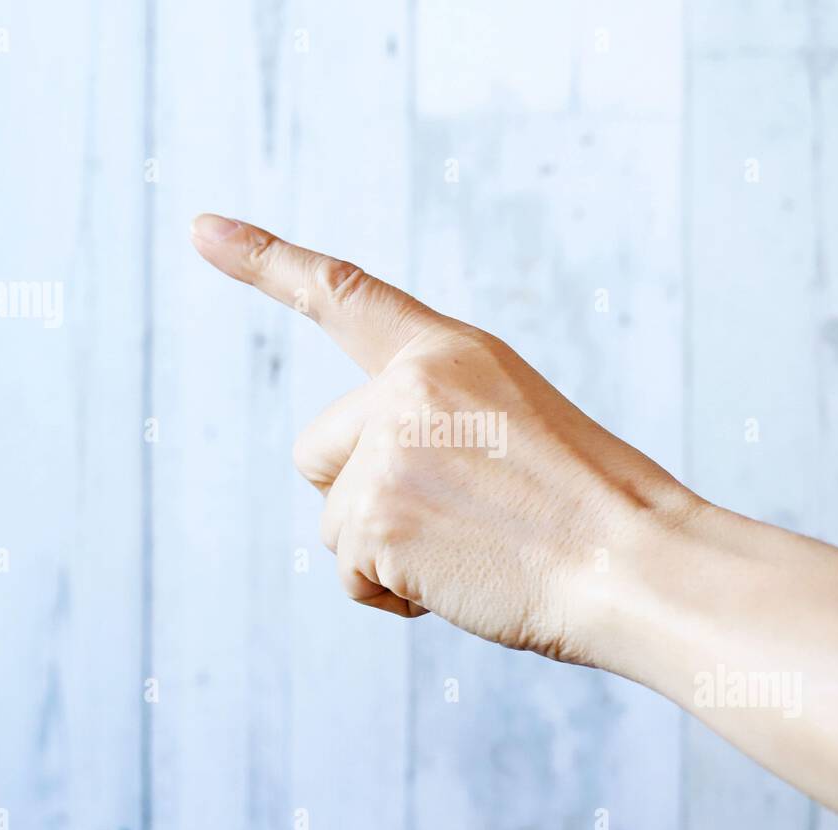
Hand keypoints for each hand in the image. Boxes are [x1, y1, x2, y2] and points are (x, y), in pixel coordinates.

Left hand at [190, 213, 695, 668]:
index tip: (201, 228)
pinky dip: (395, 592)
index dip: (265, 259)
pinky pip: (351, 573)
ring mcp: (388, 449)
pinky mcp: (376, 516)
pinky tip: (463, 581)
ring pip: (336, 521)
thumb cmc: (593, 509)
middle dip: (360, 495)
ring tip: (476, 550)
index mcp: (451, 352)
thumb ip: (434, 425)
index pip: (345, 295)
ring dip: (388, 550)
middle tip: (453, 517)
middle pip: (319, 452)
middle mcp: (407, 388)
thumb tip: (362, 486)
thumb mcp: (515, 426)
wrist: (636, 563)